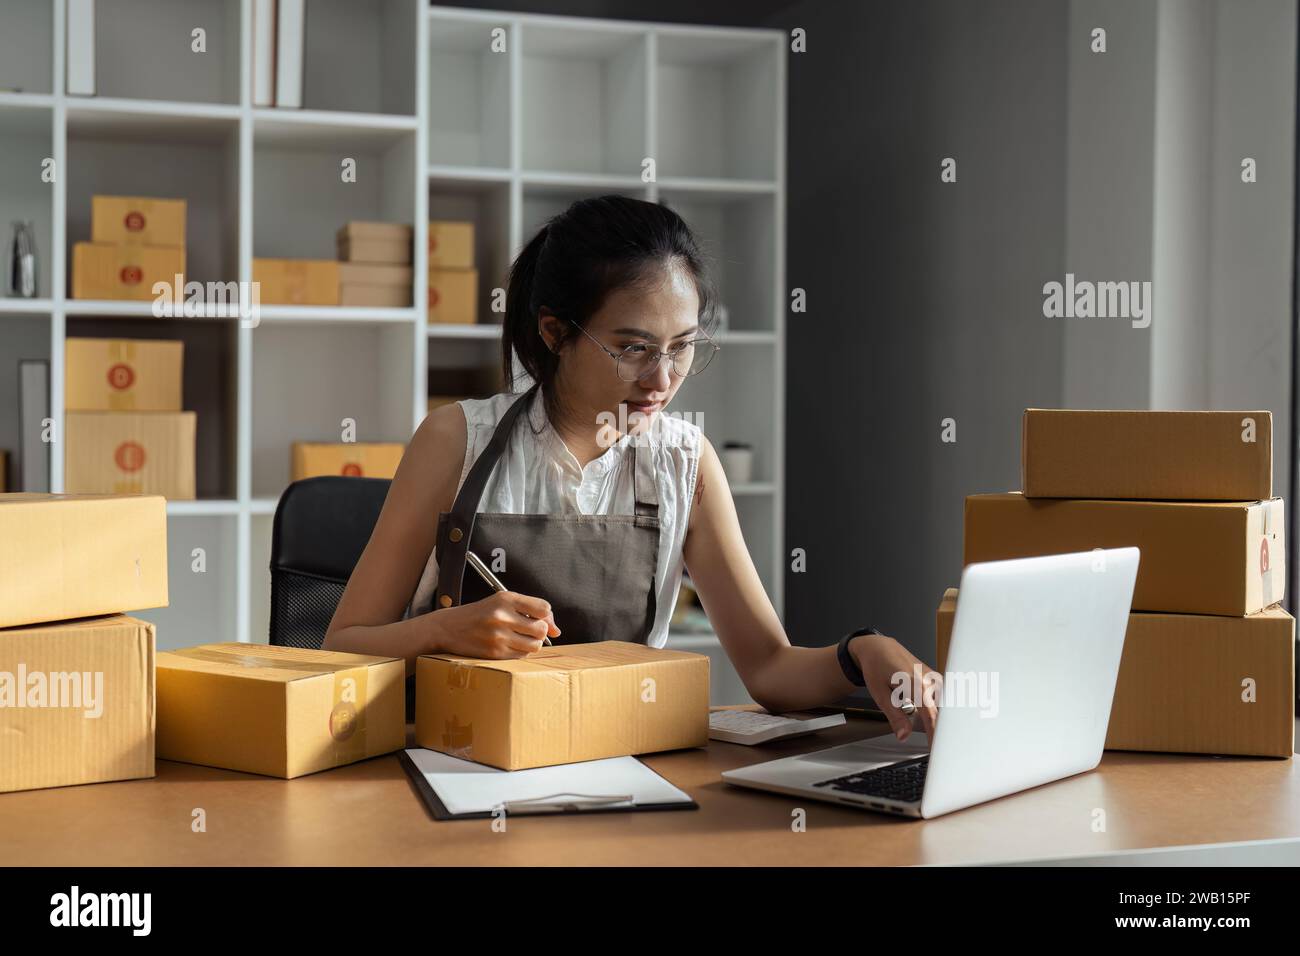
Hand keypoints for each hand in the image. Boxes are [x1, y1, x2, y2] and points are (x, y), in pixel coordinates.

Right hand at [432, 590, 560, 658]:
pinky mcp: (494, 653)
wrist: (448, 627)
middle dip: (540, 631)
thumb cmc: (480, 614)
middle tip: (529, 630)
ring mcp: (498, 636)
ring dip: (532, 643)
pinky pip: (522, 655)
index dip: (546, 615)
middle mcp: (501, 616)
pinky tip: (509, 645)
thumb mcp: (502, 603)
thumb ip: (531, 610)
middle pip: (541, 629)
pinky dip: (520, 652)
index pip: (544, 608)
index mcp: (505, 599)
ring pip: (535, 645)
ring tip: (520, 638)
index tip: (539, 618)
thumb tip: (557, 631)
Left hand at [849, 633, 939, 742]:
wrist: (878, 648)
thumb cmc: (876, 667)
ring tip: (932, 728)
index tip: (936, 749)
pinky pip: (940, 698)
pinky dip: (936, 709)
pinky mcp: (934, 678)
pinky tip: (928, 712)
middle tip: (936, 745)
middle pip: (942, 712)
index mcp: (916, 683)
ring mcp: (934, 677)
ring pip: (942, 706)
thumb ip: (895, 716)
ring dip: (939, 719)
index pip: (931, 715)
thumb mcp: (879, 694)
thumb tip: (904, 735)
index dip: (935, 735)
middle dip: (942, 730)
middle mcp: (929, 679)